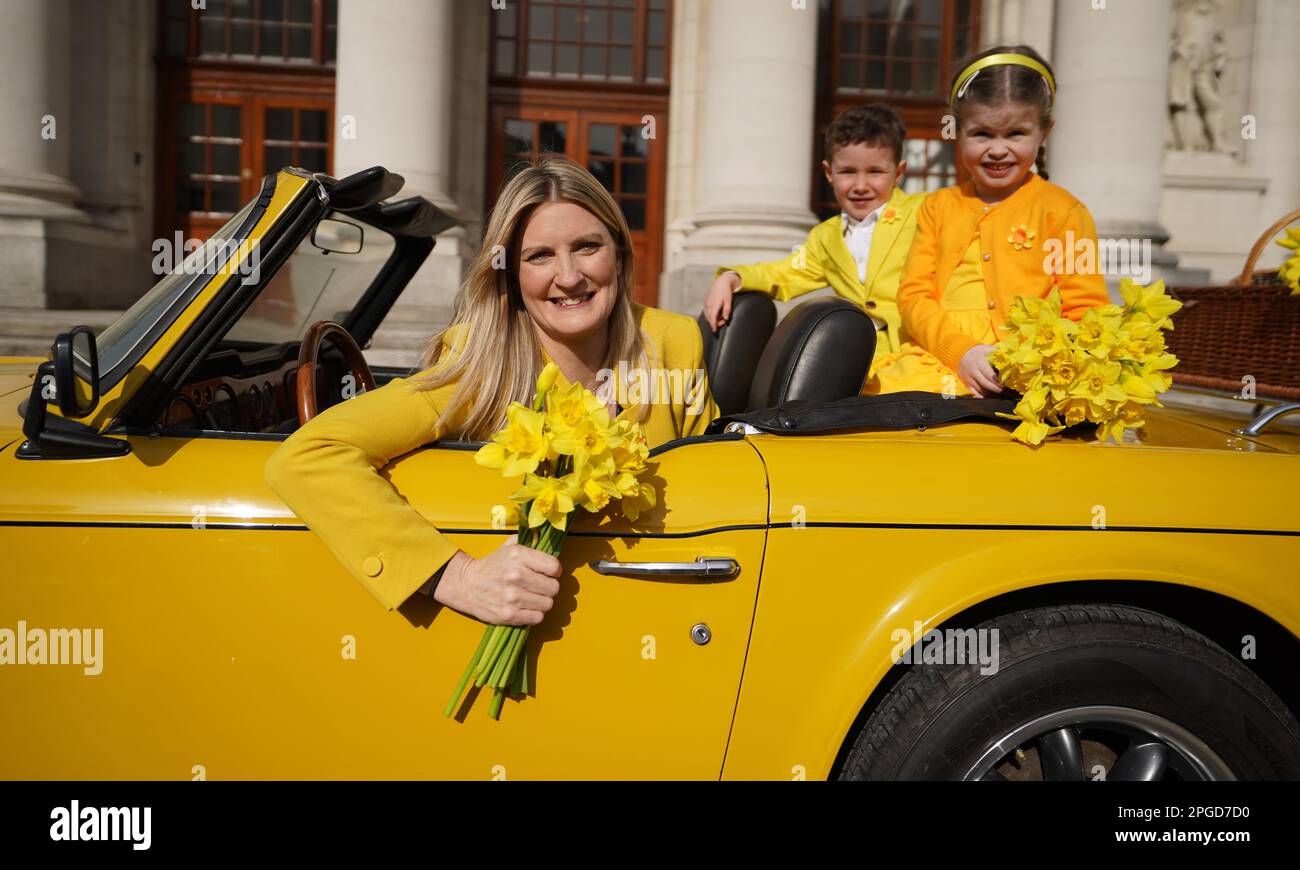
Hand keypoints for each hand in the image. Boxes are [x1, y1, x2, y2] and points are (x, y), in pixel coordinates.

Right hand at [432, 536, 561, 625]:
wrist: (466, 584)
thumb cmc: (491, 566)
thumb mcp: (508, 547)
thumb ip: (529, 540)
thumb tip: (547, 538)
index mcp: (519, 555)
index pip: (554, 567)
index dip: (554, 571)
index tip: (547, 573)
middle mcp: (517, 576)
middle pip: (554, 587)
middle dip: (548, 587)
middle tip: (538, 586)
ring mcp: (513, 597)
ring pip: (548, 604)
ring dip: (542, 601)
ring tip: (531, 597)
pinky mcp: (509, 615)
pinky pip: (538, 617)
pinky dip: (534, 614)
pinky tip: (526, 607)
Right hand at [702, 271, 741, 331]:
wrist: (720, 282)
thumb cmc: (725, 291)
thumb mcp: (729, 300)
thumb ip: (727, 310)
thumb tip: (725, 319)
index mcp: (715, 303)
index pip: (713, 317)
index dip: (713, 325)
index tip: (714, 330)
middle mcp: (709, 304)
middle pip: (710, 318)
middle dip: (715, 322)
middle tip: (723, 322)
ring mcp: (706, 303)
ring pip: (707, 315)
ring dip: (713, 319)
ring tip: (720, 317)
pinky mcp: (705, 303)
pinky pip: (706, 312)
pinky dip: (710, 315)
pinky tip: (716, 314)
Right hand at [957, 344, 1003, 397]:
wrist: (962, 353)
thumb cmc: (979, 352)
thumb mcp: (988, 349)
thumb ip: (998, 353)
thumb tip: (1012, 358)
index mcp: (979, 362)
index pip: (990, 375)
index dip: (998, 381)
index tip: (1006, 384)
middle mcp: (973, 371)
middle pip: (986, 384)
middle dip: (996, 389)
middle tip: (1004, 390)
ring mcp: (968, 378)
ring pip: (981, 390)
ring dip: (991, 393)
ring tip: (999, 393)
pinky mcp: (966, 383)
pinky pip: (975, 393)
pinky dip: (983, 396)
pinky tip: (990, 396)